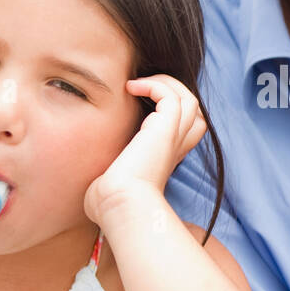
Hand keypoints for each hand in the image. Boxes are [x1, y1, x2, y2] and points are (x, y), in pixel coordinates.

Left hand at [84, 75, 205, 224]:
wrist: (118, 205)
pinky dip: (155, 85)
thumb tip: (95, 186)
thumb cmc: (109, 204)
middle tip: (142, 90)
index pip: (185, 130)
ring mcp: (172, 138)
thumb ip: (106, 180)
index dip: (169, 113)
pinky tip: (131, 88)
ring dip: (166, 85)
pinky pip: (171, 96)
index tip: (140, 107)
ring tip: (138, 85)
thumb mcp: (109, 186)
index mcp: (165, 160)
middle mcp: (174, 148)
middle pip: (194, 113)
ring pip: (189, 100)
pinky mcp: (165, 130)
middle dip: (173, 93)